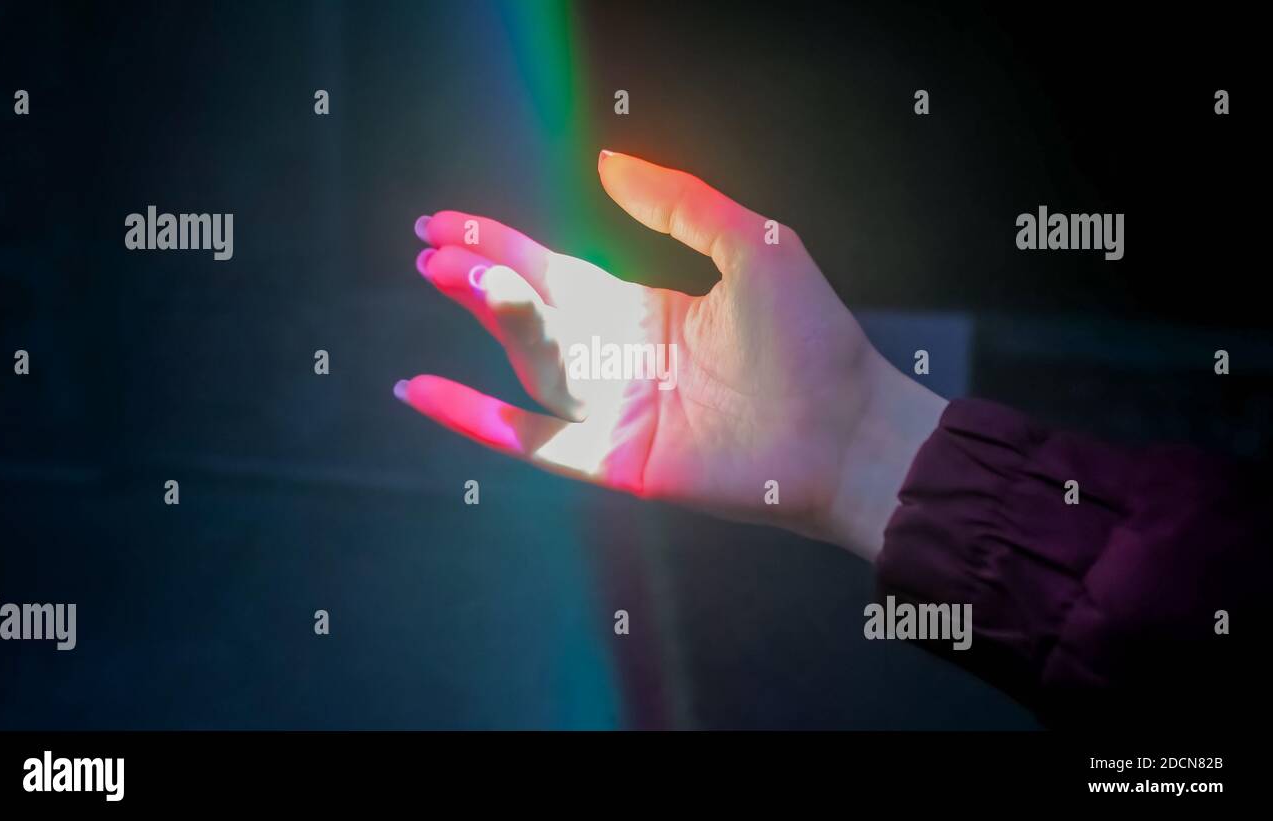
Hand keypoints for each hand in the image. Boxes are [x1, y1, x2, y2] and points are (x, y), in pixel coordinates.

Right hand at [399, 150, 944, 559]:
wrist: (849, 425)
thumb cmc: (812, 337)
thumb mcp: (749, 244)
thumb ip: (678, 204)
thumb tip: (605, 162)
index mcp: (646, 312)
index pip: (556, 274)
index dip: (500, 248)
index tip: (446, 224)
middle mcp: (622, 361)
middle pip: (533, 316)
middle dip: (481, 282)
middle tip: (430, 250)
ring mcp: (616, 413)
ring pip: (534, 364)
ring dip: (494, 322)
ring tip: (458, 277)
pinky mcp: (616, 461)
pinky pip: (536, 441)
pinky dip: (479, 420)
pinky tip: (426, 390)